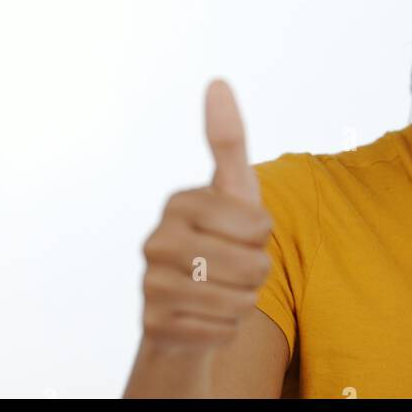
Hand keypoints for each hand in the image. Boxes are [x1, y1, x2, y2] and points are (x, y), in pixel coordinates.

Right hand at [138, 79, 273, 353]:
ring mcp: (150, 285)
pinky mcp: (154, 326)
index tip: (240, 230)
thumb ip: (228, 140)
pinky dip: (225, 328)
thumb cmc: (219, 238)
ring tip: (220, 289)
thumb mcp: (233, 190)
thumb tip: (217, 81)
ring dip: (243, 300)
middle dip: (257, 271)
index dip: (262, 233)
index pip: (257, 223)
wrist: (185, 305)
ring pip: (239, 301)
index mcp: (180, 202)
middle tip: (233, 266)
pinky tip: (204, 316)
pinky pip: (223, 330)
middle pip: (251, 264)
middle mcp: (156, 240)